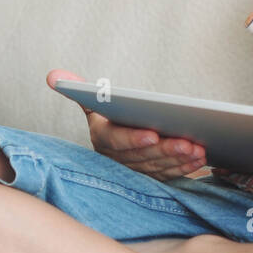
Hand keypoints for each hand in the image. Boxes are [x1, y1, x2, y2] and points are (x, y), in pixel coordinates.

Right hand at [46, 68, 206, 180]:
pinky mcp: (150, 178)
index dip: (133, 139)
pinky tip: (200, 159)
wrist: (115, 141)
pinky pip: (168, 175)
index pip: (116, 141)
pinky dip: (184, 169)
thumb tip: (53, 74)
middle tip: (187, 142)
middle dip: (166, 149)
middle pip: (142, 157)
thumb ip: (78, 89)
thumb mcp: (93, 103)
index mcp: (102, 138)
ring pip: (157, 168)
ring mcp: (134, 171)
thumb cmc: (107, 117)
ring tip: (198, 149)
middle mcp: (117, 159)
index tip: (152, 133)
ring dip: (178, 160)